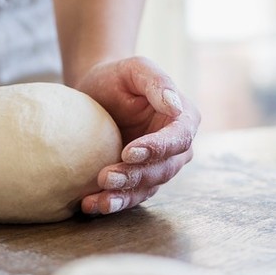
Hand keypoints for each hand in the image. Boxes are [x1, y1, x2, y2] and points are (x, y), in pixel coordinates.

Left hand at [73, 57, 199, 214]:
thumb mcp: (137, 68)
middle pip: (163, 169)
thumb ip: (157, 82)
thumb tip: (175, 105)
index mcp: (184, 119)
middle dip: (135, 175)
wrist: (94, 92)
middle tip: (105, 176)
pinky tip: (90, 206)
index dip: (156, 149)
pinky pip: (130, 196)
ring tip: (98, 200)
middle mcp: (177, 148)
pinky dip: (112, 203)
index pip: (178, 139)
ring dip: (123, 196)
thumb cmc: (117, 76)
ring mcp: (158, 167)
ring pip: (147, 188)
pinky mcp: (138, 181)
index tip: (129, 152)